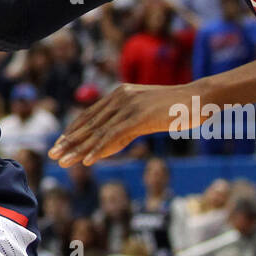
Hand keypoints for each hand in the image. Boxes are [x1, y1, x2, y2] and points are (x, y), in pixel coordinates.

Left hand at [49, 84, 183, 166]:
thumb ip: (131, 121)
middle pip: (89, 122)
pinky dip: (99, 149)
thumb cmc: (180, 107)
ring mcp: (129, 106)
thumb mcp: (149, 112)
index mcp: (122, 93)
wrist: (201, 97)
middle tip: (54, 154)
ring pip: (97, 131)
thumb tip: (117, 136)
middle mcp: (121, 96)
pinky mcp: (139, 116)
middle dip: (70, 141)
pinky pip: (114, 135)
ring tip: (64, 162)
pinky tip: (87, 161)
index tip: (62, 143)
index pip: (91, 114)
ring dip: (78, 148)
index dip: (75, 129)